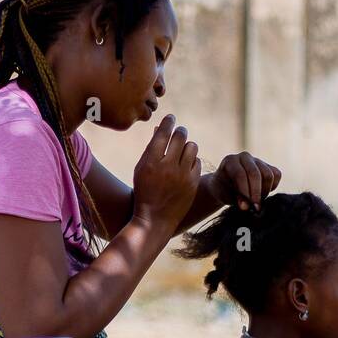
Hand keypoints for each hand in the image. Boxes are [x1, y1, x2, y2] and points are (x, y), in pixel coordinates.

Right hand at [132, 114, 199, 229]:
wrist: (155, 219)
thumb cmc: (145, 192)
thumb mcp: (141, 170)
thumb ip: (151, 149)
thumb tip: (160, 128)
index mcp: (151, 162)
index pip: (163, 133)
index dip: (168, 122)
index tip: (171, 118)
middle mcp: (167, 167)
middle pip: (180, 136)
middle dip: (179, 131)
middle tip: (178, 132)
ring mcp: (182, 176)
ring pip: (191, 147)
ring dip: (186, 146)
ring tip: (181, 152)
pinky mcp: (193, 184)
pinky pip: (197, 161)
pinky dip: (191, 161)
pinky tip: (185, 166)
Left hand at [213, 152, 280, 210]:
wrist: (228, 186)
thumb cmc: (225, 191)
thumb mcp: (227, 196)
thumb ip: (237, 199)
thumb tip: (247, 206)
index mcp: (230, 161)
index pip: (240, 175)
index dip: (245, 191)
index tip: (248, 206)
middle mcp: (244, 157)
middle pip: (255, 174)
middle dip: (256, 193)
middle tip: (256, 208)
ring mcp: (257, 160)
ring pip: (268, 175)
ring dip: (264, 191)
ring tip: (256, 201)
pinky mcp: (268, 165)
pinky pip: (276, 175)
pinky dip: (271, 187)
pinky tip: (262, 192)